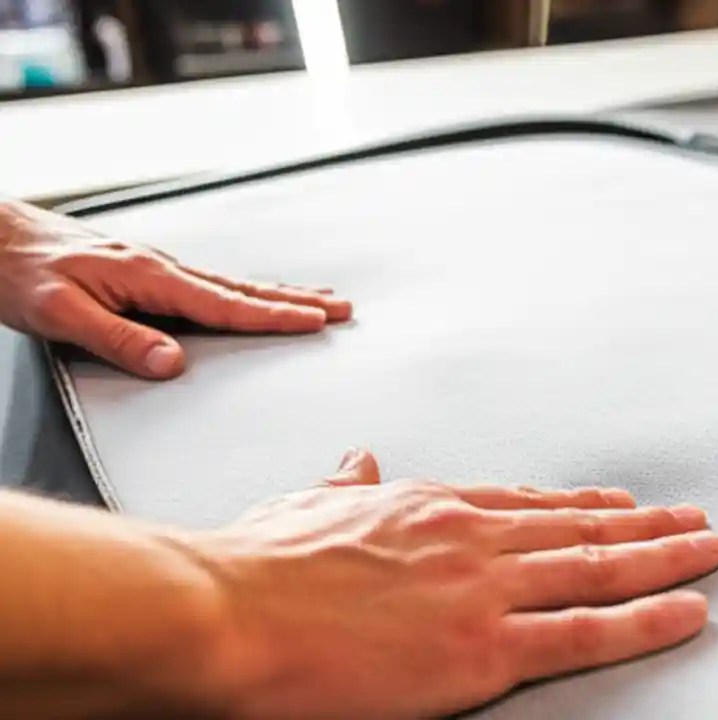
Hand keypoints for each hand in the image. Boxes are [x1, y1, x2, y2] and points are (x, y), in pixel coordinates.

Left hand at [0, 200, 350, 378]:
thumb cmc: (17, 273)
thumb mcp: (61, 314)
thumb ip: (121, 340)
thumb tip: (175, 364)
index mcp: (148, 278)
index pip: (225, 305)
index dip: (274, 316)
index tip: (315, 322)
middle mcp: (159, 268)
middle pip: (242, 289)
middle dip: (296, 300)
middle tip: (341, 309)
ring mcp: (154, 268)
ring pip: (230, 285)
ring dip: (277, 294)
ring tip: (317, 300)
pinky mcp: (144, 273)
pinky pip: (208, 285)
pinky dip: (243, 291)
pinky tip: (249, 295)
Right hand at [183, 450, 717, 718]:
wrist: (224, 611)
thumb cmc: (251, 568)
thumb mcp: (301, 505)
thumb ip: (343, 484)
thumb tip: (357, 460)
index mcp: (429, 507)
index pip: (528, 503)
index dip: (584, 504)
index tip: (620, 502)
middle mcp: (470, 538)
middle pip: (580, 528)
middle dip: (645, 525)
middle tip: (692, 519)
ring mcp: (484, 590)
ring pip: (599, 568)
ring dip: (664, 558)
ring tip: (708, 550)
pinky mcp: (483, 648)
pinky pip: (587, 631)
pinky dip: (647, 618)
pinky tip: (686, 609)